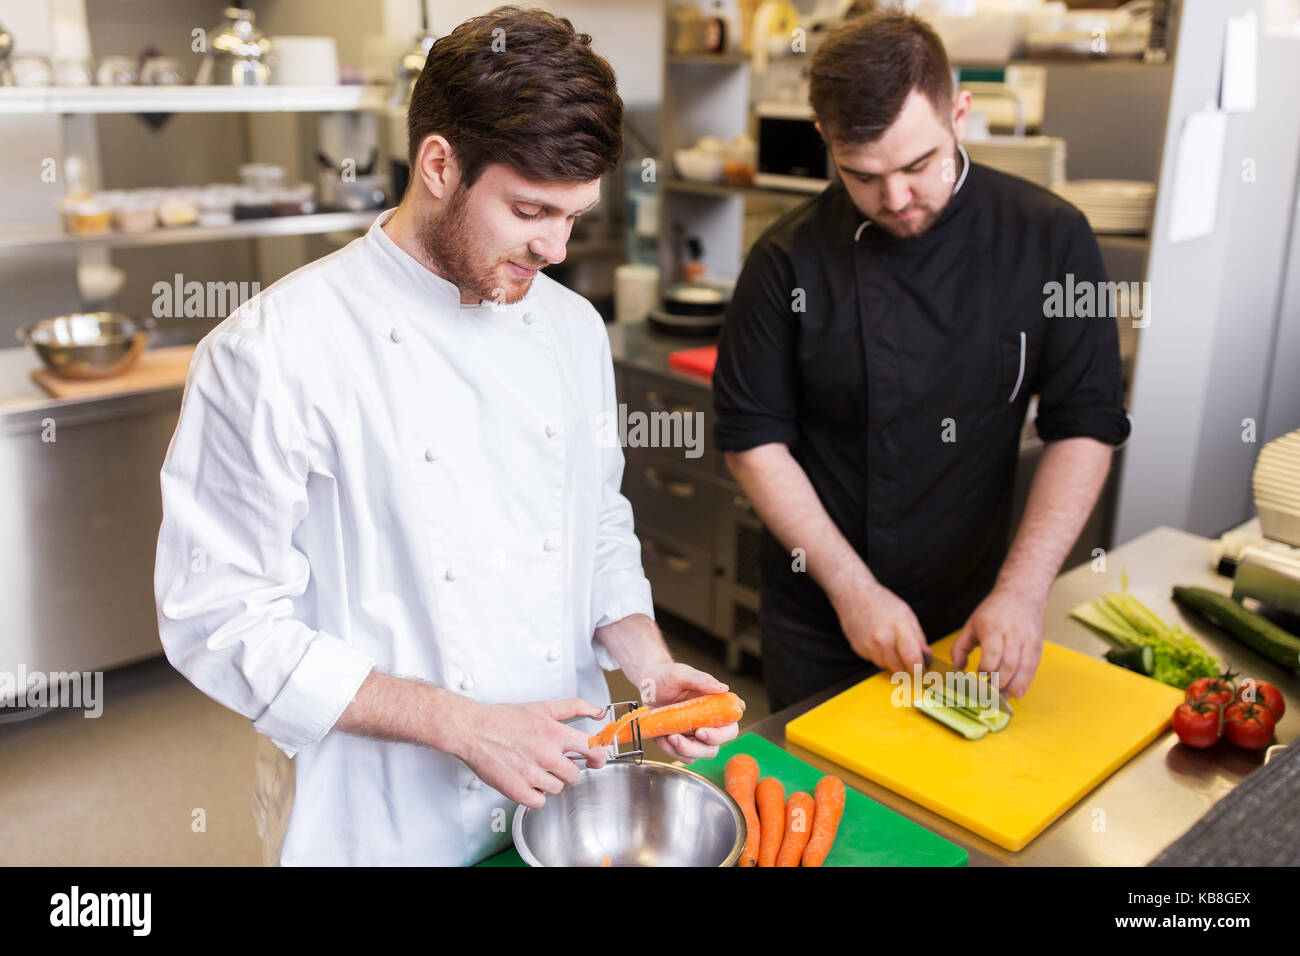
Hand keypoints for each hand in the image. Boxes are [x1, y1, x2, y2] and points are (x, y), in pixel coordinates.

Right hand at [451, 697, 608, 809]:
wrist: (474, 730)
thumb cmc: (504, 719)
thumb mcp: (543, 707)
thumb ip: (574, 708)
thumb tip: (598, 711)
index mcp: (556, 734)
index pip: (593, 751)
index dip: (597, 756)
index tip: (594, 759)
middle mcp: (547, 755)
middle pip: (574, 774)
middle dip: (564, 768)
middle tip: (549, 760)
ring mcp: (533, 775)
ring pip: (557, 788)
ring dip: (548, 781)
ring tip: (533, 767)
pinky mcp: (518, 791)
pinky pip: (539, 802)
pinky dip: (534, 795)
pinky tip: (526, 780)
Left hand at [634, 661, 739, 763]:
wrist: (648, 684)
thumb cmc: (667, 675)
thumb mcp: (682, 674)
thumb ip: (702, 679)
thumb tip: (723, 688)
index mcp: (716, 706)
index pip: (730, 725)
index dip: (721, 734)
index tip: (701, 731)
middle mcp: (709, 722)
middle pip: (715, 746)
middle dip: (697, 747)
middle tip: (677, 738)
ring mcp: (695, 734)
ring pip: (698, 754)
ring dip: (682, 750)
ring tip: (667, 736)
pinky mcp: (681, 741)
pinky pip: (681, 756)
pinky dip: (670, 750)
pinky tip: (661, 737)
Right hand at [832, 581, 927, 674]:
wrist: (853, 595)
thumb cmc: (881, 602)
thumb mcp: (907, 614)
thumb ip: (919, 638)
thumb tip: (926, 657)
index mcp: (899, 629)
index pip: (913, 661)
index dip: (920, 667)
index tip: (922, 666)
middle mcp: (883, 640)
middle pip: (899, 668)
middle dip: (905, 664)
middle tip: (906, 654)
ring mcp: (869, 646)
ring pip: (886, 666)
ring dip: (891, 660)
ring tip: (890, 642)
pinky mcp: (859, 650)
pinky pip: (874, 660)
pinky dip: (879, 655)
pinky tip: (877, 641)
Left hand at [950, 586, 1045, 697]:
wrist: (1021, 594)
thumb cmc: (993, 611)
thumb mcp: (971, 624)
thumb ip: (960, 647)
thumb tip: (957, 668)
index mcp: (993, 627)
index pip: (993, 653)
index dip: (985, 670)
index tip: (978, 676)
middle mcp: (1013, 634)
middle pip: (1009, 664)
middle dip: (998, 683)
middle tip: (989, 693)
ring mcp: (1028, 640)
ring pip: (1023, 668)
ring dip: (1012, 687)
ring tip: (1002, 697)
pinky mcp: (1037, 645)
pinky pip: (1033, 668)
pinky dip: (1025, 683)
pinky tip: (1016, 692)